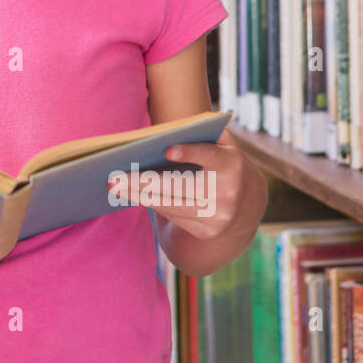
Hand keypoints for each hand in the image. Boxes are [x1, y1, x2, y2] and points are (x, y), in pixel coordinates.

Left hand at [107, 127, 265, 241]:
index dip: (190, 153)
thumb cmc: (224, 164)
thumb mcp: (223, 146)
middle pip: (179, 187)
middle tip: (114, 178)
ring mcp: (218, 216)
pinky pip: (173, 216)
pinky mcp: (206, 231)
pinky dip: (151, 204)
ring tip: (115, 187)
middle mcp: (228, 193)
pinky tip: (132, 196)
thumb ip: (204, 133)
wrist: (248, 206)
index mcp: (232, 165)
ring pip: (170, 204)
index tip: (167, 149)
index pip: (210, 157)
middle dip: (144, 182)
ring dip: (139, 195)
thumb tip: (166, 131)